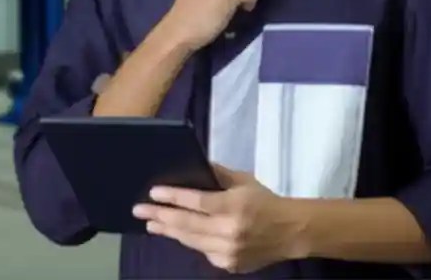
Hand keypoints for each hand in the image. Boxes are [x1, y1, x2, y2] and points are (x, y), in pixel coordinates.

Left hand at [133, 164, 304, 273]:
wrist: (291, 232)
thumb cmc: (265, 202)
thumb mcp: (243, 181)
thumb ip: (217, 174)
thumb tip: (192, 165)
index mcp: (234, 205)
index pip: (196, 201)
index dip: (172, 197)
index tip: (153, 193)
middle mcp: (229, 230)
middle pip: (186, 224)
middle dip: (160, 216)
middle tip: (139, 211)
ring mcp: (228, 251)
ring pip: (190, 240)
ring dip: (169, 231)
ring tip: (152, 225)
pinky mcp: (229, 264)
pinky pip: (202, 252)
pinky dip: (190, 241)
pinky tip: (179, 234)